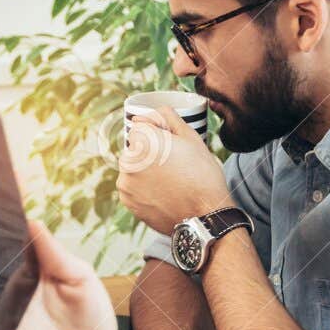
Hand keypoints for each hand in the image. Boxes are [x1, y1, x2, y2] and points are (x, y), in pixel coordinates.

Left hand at [116, 106, 233, 234]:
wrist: (204, 216)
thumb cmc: (202, 174)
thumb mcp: (191, 137)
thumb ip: (167, 118)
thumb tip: (150, 113)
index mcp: (141, 141)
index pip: (141, 126)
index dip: (158, 134)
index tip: (172, 146)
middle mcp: (127, 161)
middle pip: (136, 147)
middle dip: (150, 152)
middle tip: (175, 166)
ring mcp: (125, 183)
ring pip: (133, 168)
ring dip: (146, 170)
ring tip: (170, 181)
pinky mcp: (127, 202)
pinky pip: (133, 187)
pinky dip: (144, 188)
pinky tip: (163, 193)